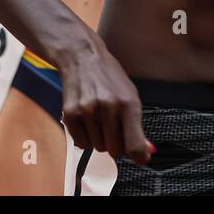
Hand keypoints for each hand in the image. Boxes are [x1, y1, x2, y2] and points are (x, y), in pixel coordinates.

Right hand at [60, 44, 153, 165]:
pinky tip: (87, 123)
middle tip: (114, 130)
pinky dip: (85, 137)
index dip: (138, 157)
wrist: (81, 57)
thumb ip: (137, 127)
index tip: (138, 156)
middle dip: (116, 145)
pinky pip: (81, 142)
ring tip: (98, 121)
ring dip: (99, 139)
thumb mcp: (131, 97)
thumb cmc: (109, 77)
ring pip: (97, 147)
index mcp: (128, 104)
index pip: (135, 146)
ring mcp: (86, 111)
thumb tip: (144, 154)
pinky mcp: (69, 113)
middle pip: (115, 151)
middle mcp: (107, 108)